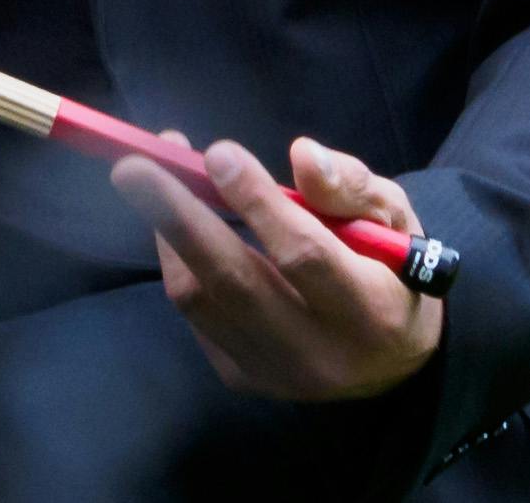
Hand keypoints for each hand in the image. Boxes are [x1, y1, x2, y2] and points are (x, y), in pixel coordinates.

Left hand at [109, 134, 443, 402]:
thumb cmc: (392, 268)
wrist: (393, 358)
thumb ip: (351, 186)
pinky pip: (194, 315)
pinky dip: (177, 262)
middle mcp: (321, 355)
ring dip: (166, 234)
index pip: (303, 256)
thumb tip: (302, 155)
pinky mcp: (244, 378)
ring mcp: (276, 373)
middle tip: (135, 165)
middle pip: (234, 281)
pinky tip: (176, 223)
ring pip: (201, 300)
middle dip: (178, 216)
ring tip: (148, 179)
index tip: (218, 152)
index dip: (256, 203)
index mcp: (372, 313)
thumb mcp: (393, 216)